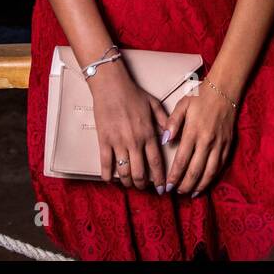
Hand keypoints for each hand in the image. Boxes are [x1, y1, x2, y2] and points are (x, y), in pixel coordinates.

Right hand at [87, 61, 169, 191]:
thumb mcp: (154, 104)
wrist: (111, 85)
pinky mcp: (103, 140)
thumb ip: (164, 121)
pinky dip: (107, 174)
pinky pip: (105, 163)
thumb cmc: (133, 93)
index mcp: (148, 133)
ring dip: (127, 182)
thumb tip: (170, 137)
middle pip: (140, 172)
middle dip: (143, 185)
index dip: (160, 179)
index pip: (156, 162)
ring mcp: (118, 142)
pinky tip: (109, 180)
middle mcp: (135, 141)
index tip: (162, 189)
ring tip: (129, 184)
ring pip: (124, 171)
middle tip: (144, 189)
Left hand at [163, 81, 237, 196]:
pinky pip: (220, 167)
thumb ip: (172, 122)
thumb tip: (164, 140)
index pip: (182, 161)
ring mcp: (219, 145)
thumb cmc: (201, 96)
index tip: (167, 185)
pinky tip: (205, 184)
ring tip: (190, 194)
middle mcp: (207, 141)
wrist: (225, 90)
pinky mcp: (228, 145)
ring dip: (199, 186)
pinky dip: (212, 178)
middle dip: (184, 185)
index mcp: (193, 132)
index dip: (174, 176)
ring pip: (209, 172)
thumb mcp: (183, 104)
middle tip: (176, 193)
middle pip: (195, 171)